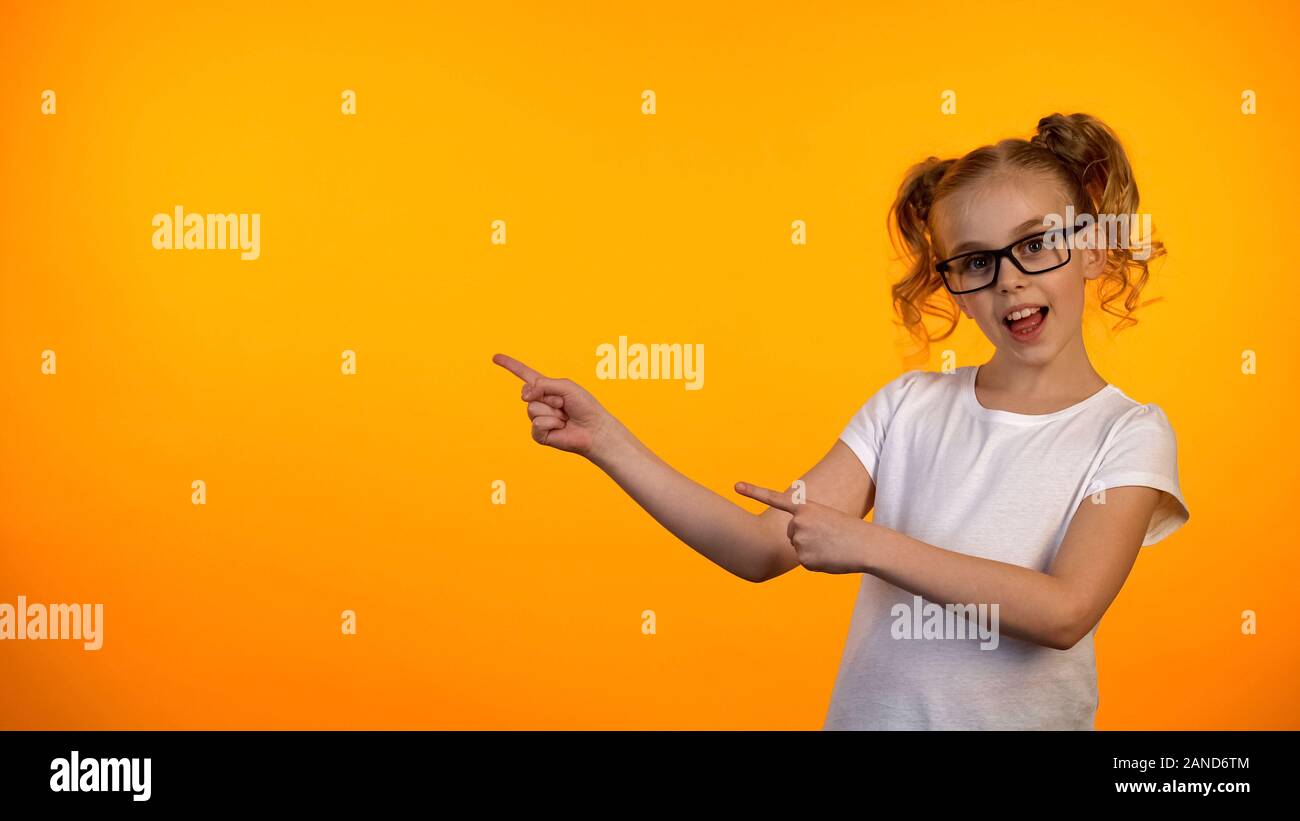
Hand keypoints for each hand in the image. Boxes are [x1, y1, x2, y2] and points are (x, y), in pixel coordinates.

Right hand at [492, 353, 616, 457]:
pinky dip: (552, 423)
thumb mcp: (565, 386)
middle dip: (548, 396)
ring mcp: (538, 418)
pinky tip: (561, 427)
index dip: (509, 365)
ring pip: (533, 408)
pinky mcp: (538, 433)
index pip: (524, 374)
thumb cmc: (584, 406)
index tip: (495, 357)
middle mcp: (539, 402)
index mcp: (545, 388)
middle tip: (564, 404)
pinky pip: (537, 423)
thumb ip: (543, 385)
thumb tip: (525, 396)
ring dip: (553, 411)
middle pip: (527, 392)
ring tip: (565, 416)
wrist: (594, 429)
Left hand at [734, 481, 872, 574]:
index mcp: (804, 508)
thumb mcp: (826, 519)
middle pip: (790, 532)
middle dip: (804, 536)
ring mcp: (799, 541)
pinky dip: (816, 561)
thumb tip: (795, 541)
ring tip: (830, 546)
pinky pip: (805, 561)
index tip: (736, 486)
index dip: (754, 492)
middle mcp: (798, 523)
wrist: (866, 545)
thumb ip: (806, 525)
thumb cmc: (848, 531)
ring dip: (811, 549)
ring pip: (797, 547)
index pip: (775, 499)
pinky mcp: (804, 559)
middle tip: (826, 536)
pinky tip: (830, 557)